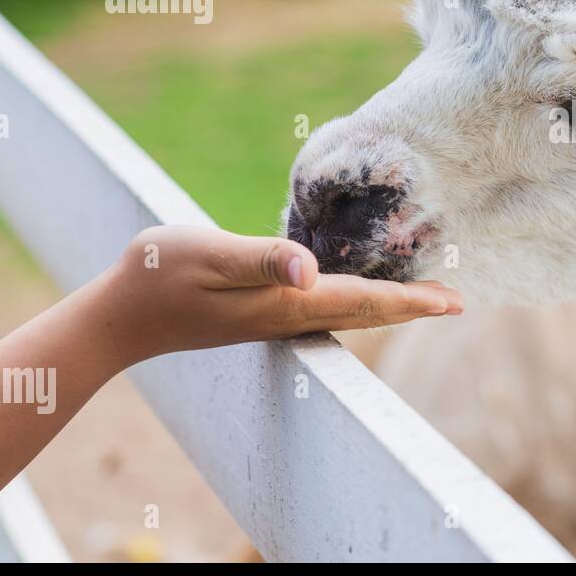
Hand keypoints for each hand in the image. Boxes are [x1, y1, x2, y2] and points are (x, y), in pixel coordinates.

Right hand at [90, 224, 463, 368]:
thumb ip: (261, 259)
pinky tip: (361, 293)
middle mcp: (289, 317)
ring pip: (348, 313)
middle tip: (457, 304)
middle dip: (413, 307)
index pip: (364, 301)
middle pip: (365, 313)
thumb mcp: (208, 255)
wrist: (119, 316)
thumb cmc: (158, 276)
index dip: (412, 302)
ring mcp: (275, 320)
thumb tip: (310, 271)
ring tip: (424, 300)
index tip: (454, 304)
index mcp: (286, 304)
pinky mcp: (261, 314)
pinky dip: (358, 301)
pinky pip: (325, 309)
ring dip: (389, 307)